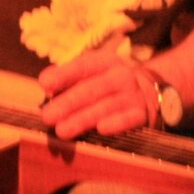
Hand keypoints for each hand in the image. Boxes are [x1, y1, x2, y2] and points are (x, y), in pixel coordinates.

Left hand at [38, 52, 162, 139]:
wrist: (149, 92)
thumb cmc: (108, 85)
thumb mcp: (91, 74)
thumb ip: (68, 78)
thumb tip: (47, 84)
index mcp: (104, 62)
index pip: (83, 66)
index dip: (64, 74)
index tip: (45, 84)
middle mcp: (120, 76)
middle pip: (91, 89)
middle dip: (68, 103)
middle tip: (48, 117)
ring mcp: (133, 95)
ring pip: (106, 106)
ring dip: (83, 119)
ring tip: (62, 131)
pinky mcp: (142, 114)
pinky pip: (129, 119)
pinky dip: (116, 124)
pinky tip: (101, 129)